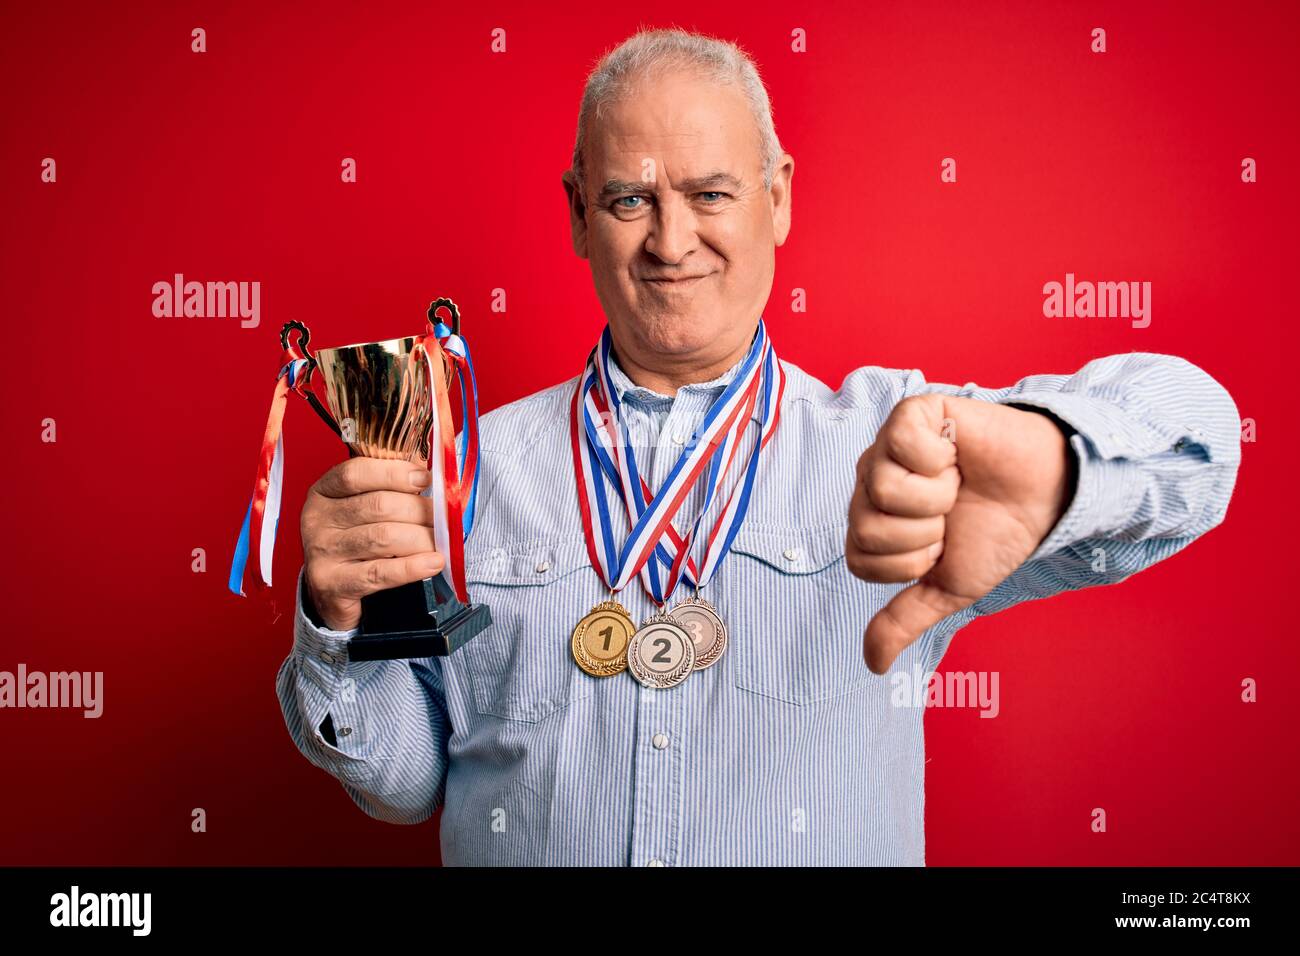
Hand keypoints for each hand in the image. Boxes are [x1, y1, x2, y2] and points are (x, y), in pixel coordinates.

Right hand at [300, 458, 444, 630]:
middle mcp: (318, 519)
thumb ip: (389, 487)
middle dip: (419, 510)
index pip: (355, 473)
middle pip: (377, 505)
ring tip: (441, 541)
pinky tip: (433, 563)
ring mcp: (322, 553)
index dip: (394, 473)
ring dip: (422, 538)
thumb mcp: (361, 507)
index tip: (425, 479)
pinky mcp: (333, 584)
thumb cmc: (354, 541)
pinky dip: (413, 567)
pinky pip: (381, 573)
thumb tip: (427, 472)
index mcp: (324, 492)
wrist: (331, 591)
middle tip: (443, 518)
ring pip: (383, 538)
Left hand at [846, 395, 1072, 673]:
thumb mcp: (948, 587)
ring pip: (882, 490)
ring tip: (955, 484)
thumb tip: (873, 664)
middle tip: (951, 514)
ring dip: (934, 498)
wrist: (1047, 494)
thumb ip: (904, 620)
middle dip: (923, 533)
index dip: (910, 562)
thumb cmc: (995, 533)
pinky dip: (938, 459)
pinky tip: (955, 455)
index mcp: (872, 522)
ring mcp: (887, 446)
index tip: (941, 545)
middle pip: (866, 527)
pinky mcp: (913, 414)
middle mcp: (871, 483)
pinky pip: (901, 444)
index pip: (861, 560)